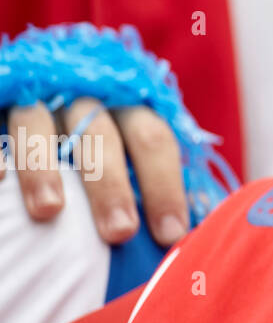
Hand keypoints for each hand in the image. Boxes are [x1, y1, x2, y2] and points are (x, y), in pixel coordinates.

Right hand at [0, 99, 188, 245]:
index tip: (171, 234)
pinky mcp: (1, 102)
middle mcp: (84, 98)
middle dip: (112, 185)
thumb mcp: (132, 147)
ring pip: (38, 124)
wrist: (46, 88)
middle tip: (120, 232)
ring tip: (51, 211)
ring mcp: (36, 100)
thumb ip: (160, 177)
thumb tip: (201, 214)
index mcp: (127, 107)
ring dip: (45, 168)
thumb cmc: (100, 139)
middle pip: (102, 133)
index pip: (155, 139)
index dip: (165, 187)